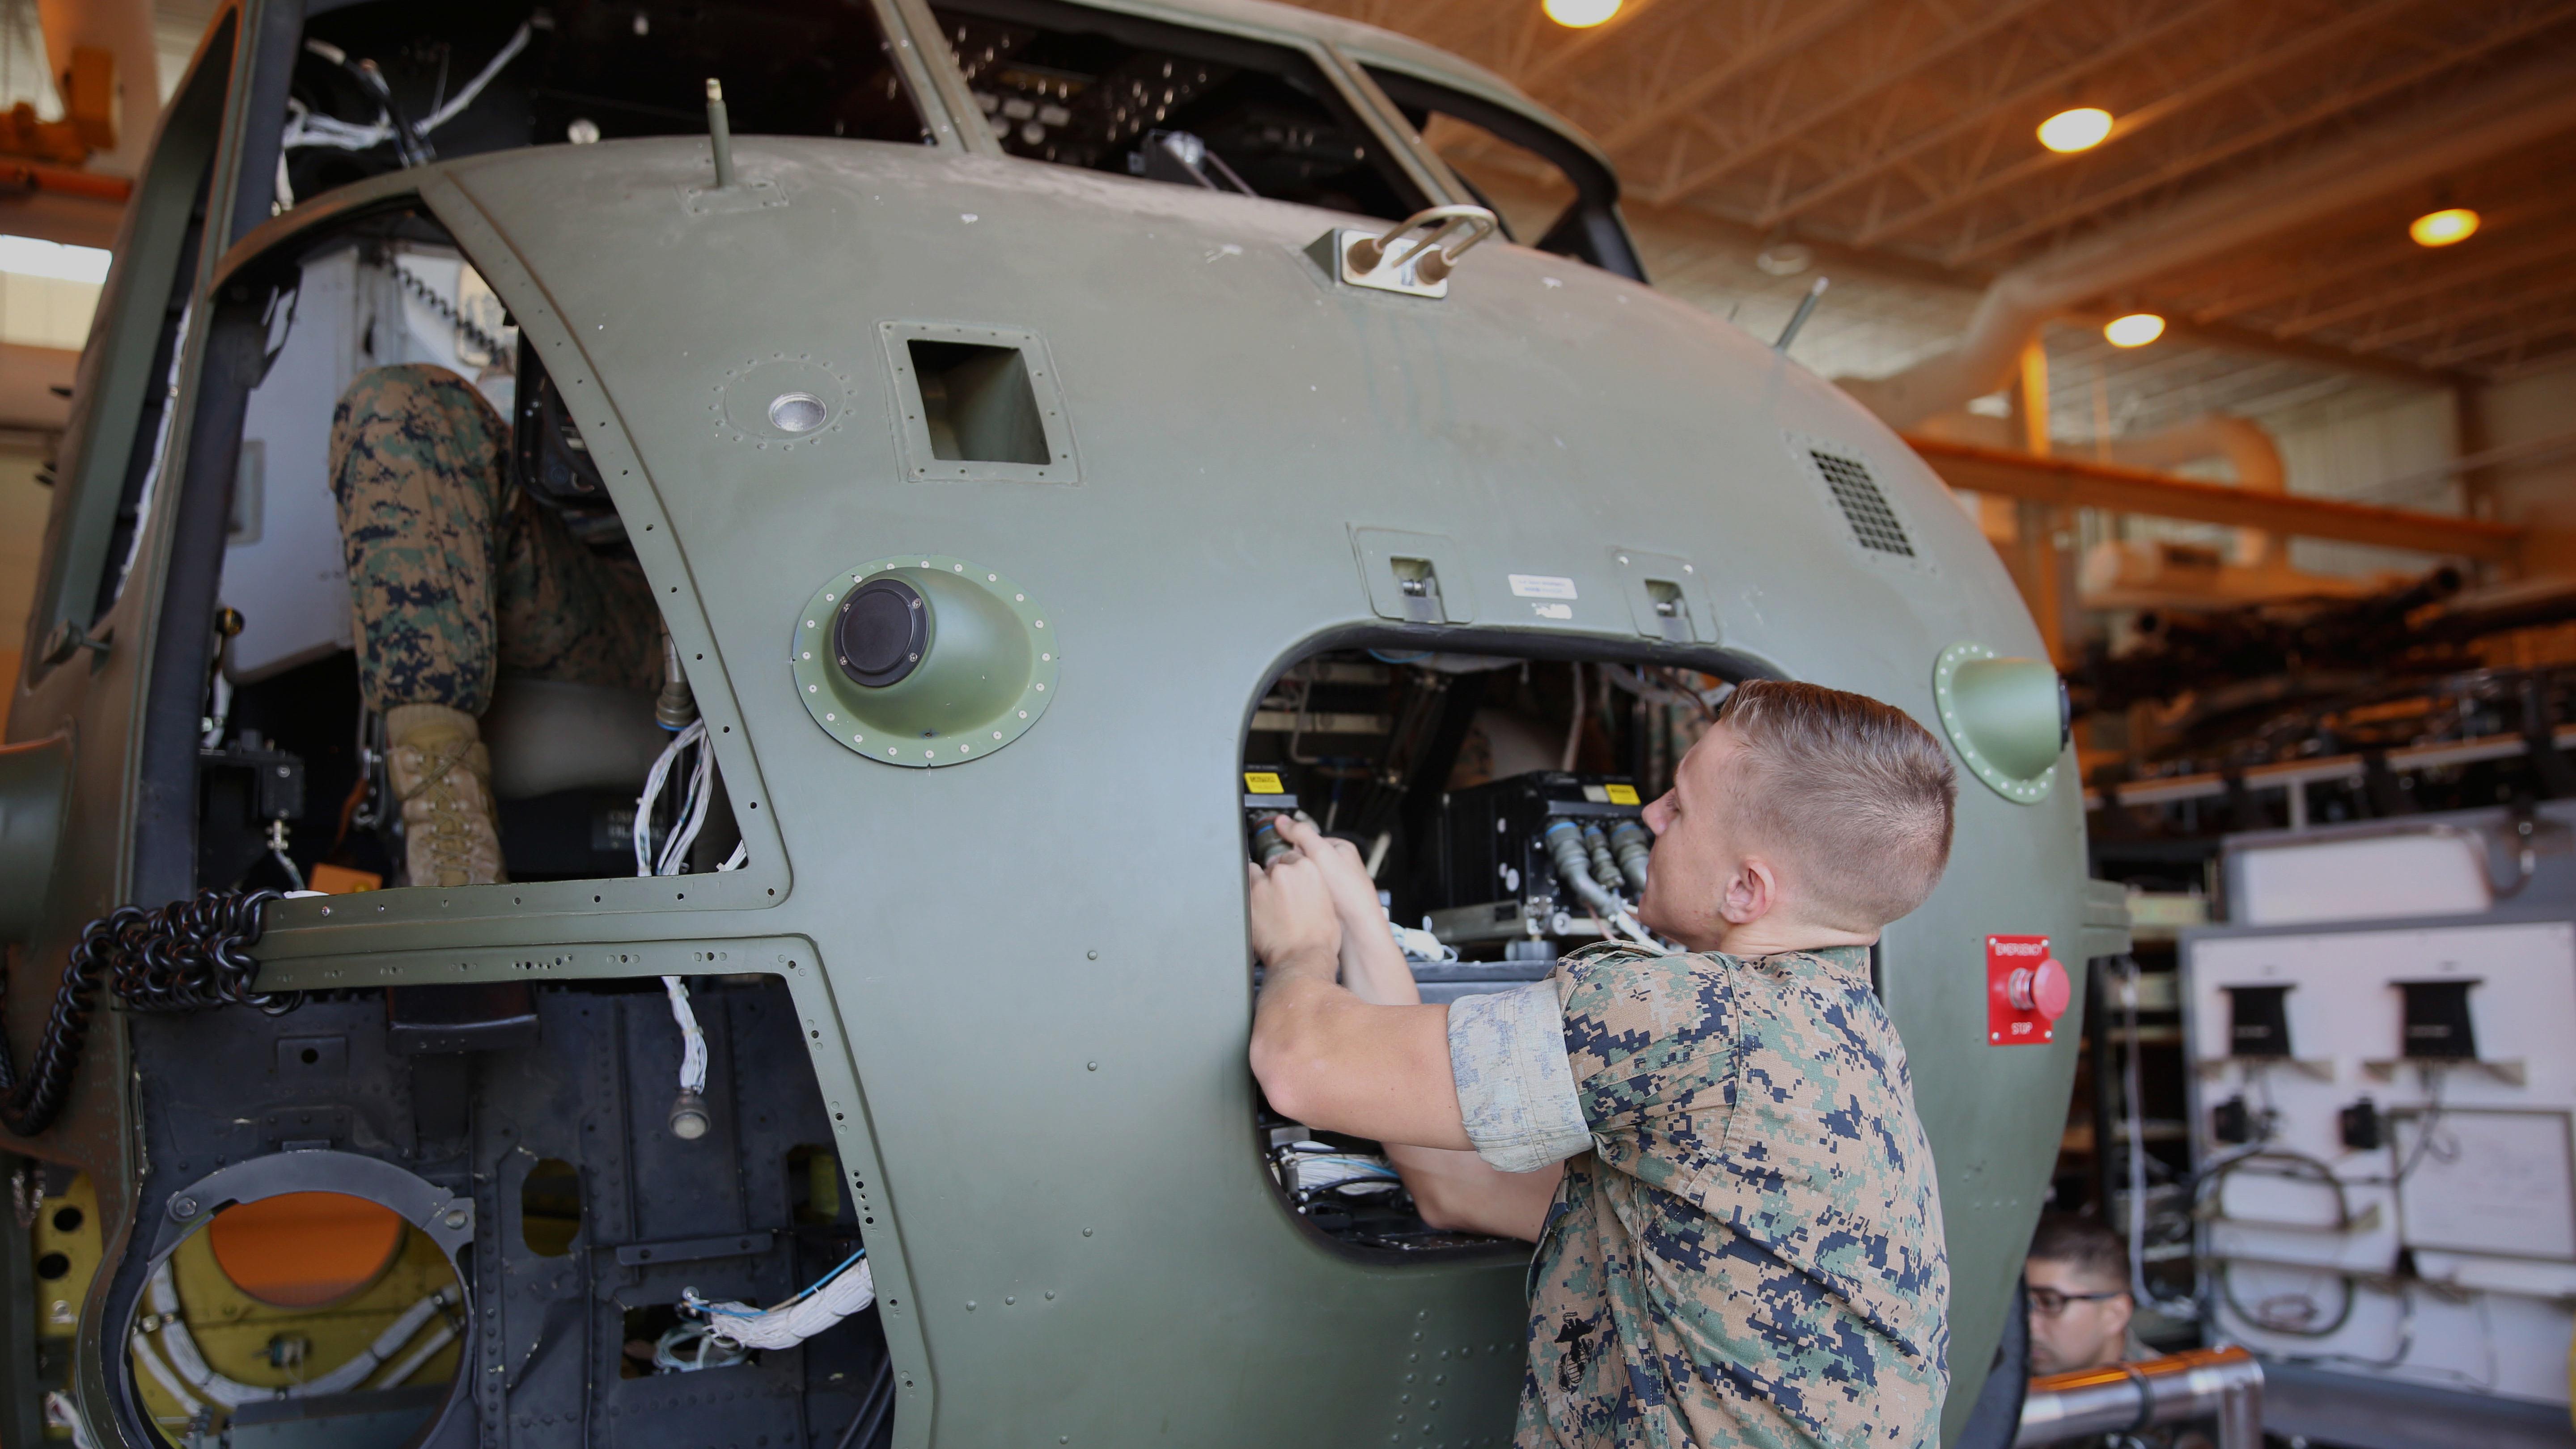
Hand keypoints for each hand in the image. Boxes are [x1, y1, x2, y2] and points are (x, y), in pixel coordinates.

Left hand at [1247, 851, 1341, 982]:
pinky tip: (1257, 910)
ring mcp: (1262, 884)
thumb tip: (1304, 885)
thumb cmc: (1319, 938)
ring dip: (1259, 884)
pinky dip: (1248, 897)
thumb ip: (1312, 885)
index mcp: (1306, 868)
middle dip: (1275, 878)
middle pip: (1273, 865)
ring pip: (1254, 873)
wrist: (1303, 958)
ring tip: (1266, 901)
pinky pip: (1243, 890)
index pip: (1291, 857)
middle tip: (1279, 896)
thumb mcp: (1326, 903)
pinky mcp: (1248, 900)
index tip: (1289, 881)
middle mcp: (1283, 872)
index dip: (1290, 871)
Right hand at [1271, 815, 1418, 1006]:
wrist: (1356, 929)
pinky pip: (1308, 895)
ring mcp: (1334, 885)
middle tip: (1286, 875)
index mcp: (1340, 849)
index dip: (1292, 847)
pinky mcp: (1329, 902)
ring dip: (1297, 884)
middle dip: (1295, 868)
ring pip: (1305, 879)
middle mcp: (1340, 866)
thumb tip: (1282, 820)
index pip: (1308, 840)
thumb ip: (1300, 834)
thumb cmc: (1347, 891)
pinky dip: (1301, 898)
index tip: (1280, 854)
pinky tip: (1298, 903)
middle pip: (1305, 860)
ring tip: (1292, 891)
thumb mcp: (1321, 853)